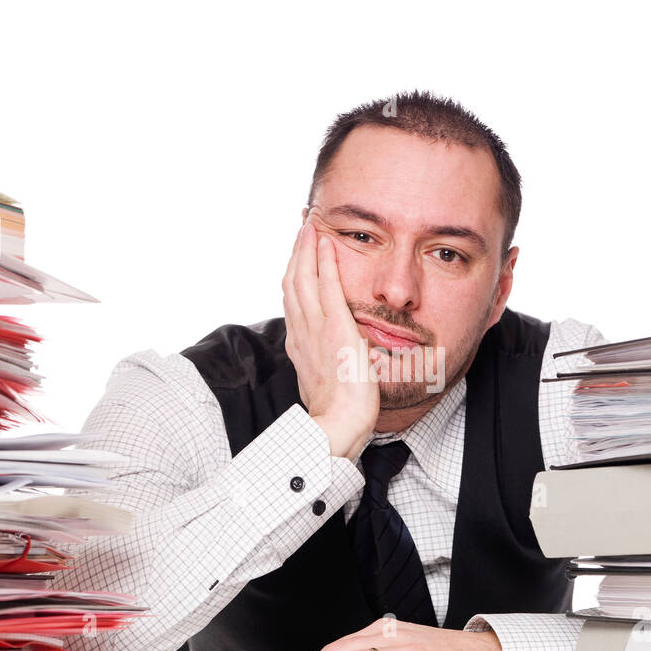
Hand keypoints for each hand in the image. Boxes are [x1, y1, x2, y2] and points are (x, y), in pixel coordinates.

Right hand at [281, 213, 379, 460]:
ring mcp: (315, 329)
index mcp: (301, 345)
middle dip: (296, 252)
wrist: (339, 425)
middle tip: (301, 227)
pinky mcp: (335, 328)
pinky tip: (327, 243)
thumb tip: (358, 357)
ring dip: (306, 249)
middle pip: (292, 282)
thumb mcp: (334, 383)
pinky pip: (327, 287)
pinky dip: (324, 262)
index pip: (293, 301)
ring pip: (303, 279)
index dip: (293, 274)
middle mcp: (302, 333)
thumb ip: (339, 365)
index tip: (298, 256)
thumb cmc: (341, 413)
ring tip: (310, 226)